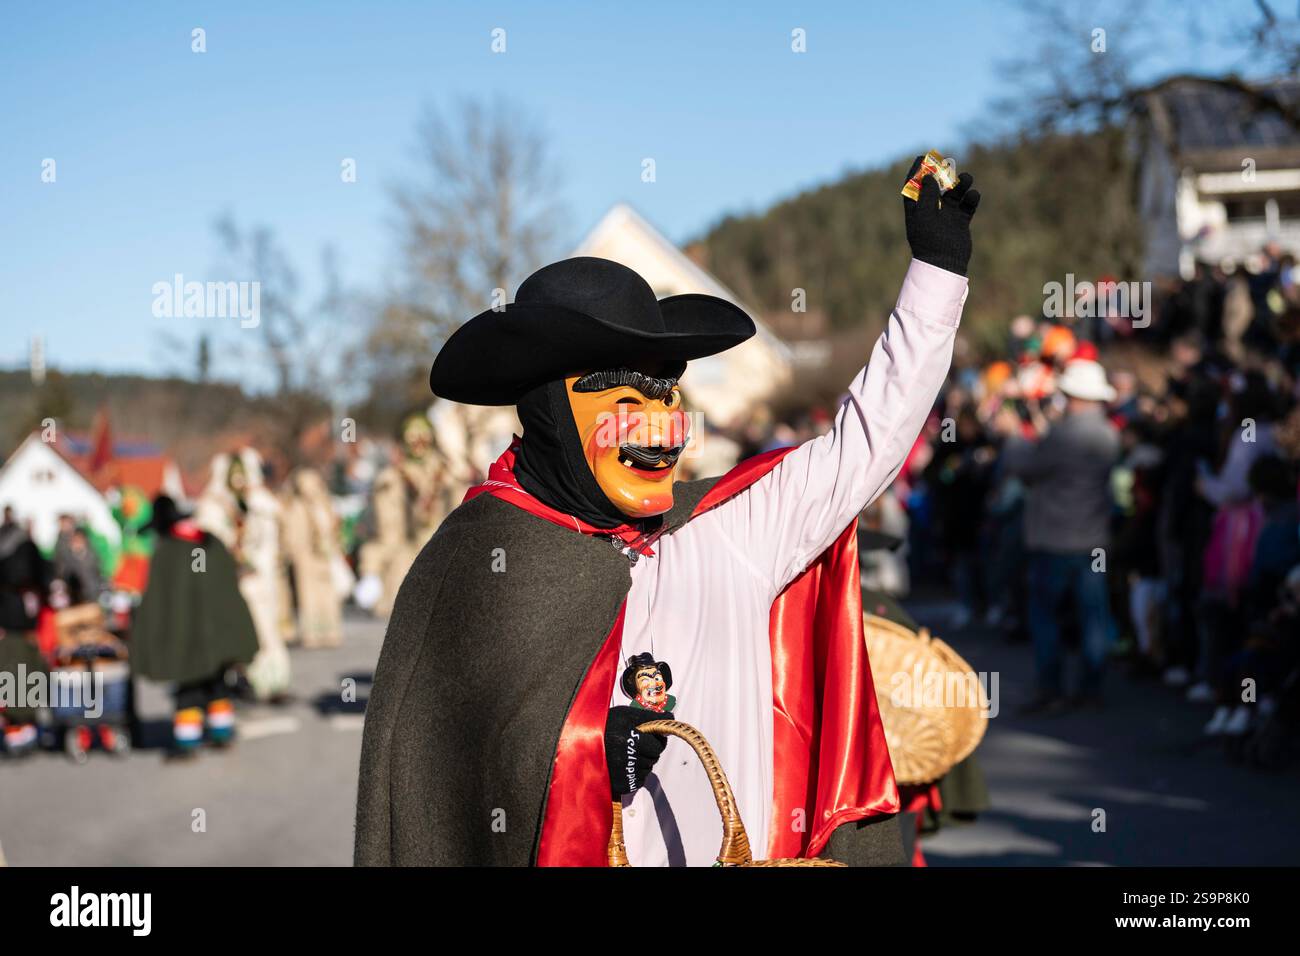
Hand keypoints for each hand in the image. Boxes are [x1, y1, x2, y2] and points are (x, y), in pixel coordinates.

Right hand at [605, 705, 670, 797]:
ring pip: (646, 770)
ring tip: (627, 754)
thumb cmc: (605, 725)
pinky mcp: (618, 785)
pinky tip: (623, 765)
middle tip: (635, 744)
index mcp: (629, 737)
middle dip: (648, 751)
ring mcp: (622, 773)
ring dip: (641, 763)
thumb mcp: (626, 714)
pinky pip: (637, 781)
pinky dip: (634, 774)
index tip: (648, 737)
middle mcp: (626, 757)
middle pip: (653, 758)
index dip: (655, 741)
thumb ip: (650, 716)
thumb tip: (671, 717)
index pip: (657, 746)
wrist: (578, 742)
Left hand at [903, 155, 980, 276]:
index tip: (922, 157)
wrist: (945, 263)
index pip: (913, 187)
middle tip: (949, 165)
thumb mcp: (925, 215)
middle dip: (942, 175)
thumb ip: (926, 195)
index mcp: (917, 210)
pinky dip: (971, 197)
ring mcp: (947, 216)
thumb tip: (927, 175)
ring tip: (967, 178)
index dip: (916, 172)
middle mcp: (931, 211)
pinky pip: (967, 204)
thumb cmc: (930, 240)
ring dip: (961, 184)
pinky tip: (972, 195)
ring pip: (954, 193)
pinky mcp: (961, 221)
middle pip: (936, 186)